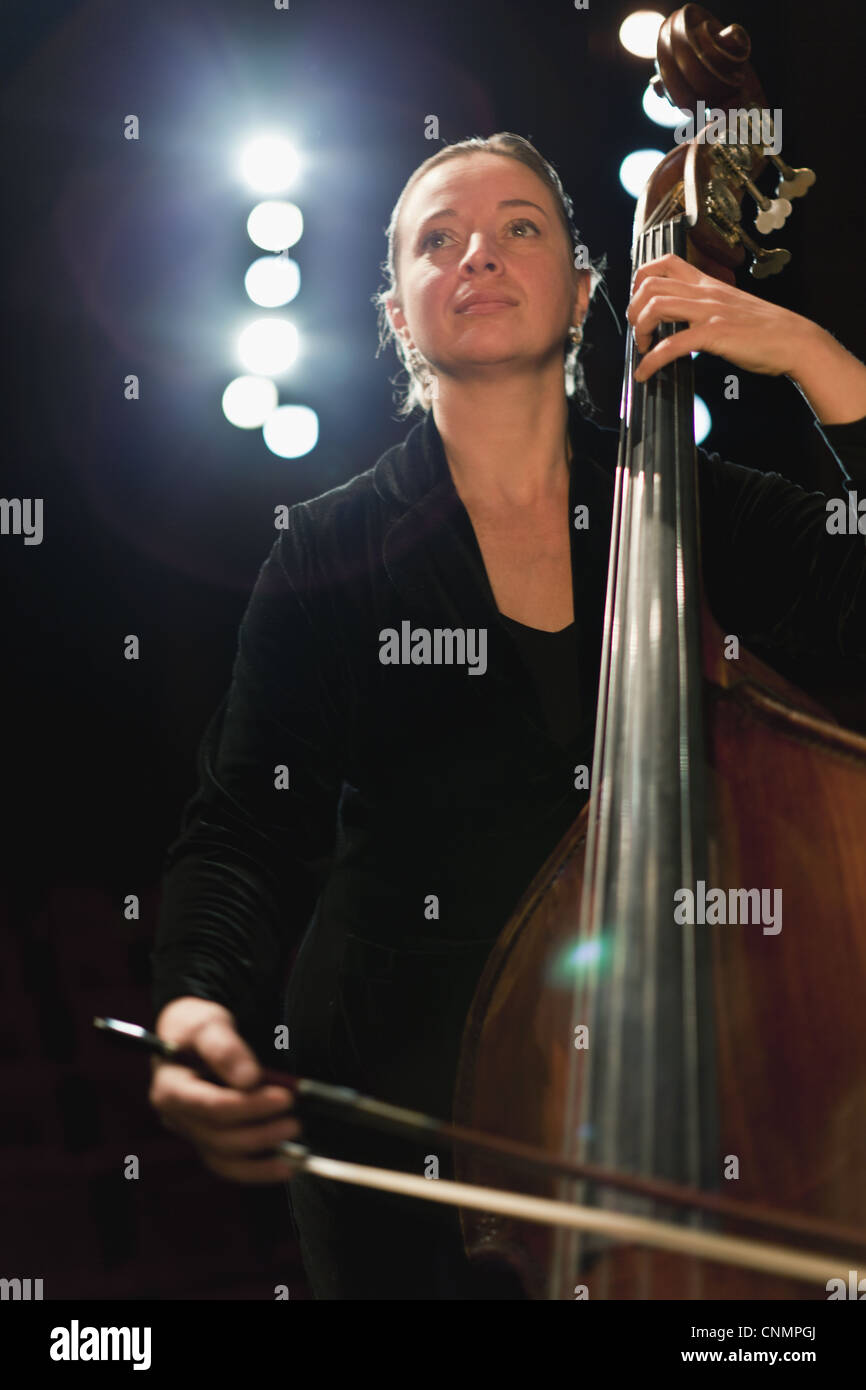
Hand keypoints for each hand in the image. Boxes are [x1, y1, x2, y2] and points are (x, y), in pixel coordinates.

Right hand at [148, 996, 300, 1183]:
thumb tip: (248, 1079)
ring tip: (295, 1153)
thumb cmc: (196, 1027)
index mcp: (171, 1089)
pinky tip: (284, 1168)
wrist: (191, 1036)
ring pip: (224, 1160)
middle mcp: (178, 1118)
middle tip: (295, 1122)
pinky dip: (257, 1170)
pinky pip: (230, 1165)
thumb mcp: (208, 1025)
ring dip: (261, 1159)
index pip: (211, 1107)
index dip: (249, 1106)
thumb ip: (225, 1048)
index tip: (285, 1098)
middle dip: (260, 1133)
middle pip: (219, 1137)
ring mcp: (192, 1133)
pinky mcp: (208, 1142)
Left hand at [627, 253, 815, 382]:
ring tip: (642, 348)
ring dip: (639, 329)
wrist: (794, 340)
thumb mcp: (731, 307)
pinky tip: (645, 373)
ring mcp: (709, 311)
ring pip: (656, 305)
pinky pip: (671, 345)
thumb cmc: (766, 329)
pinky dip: (651, 361)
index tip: (638, 301)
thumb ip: (706, 307)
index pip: (666, 263)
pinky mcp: (714, 334)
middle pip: (651, 283)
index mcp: (708, 284)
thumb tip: (684, 321)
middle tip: (638, 331)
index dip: (641, 279)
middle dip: (633, 308)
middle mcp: (705, 293)